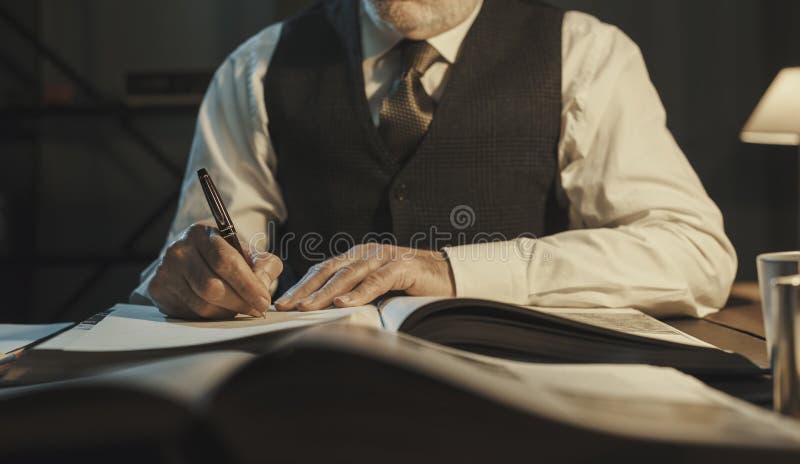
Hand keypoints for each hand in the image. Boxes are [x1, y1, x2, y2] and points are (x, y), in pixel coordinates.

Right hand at [148, 223, 282, 318]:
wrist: (190, 260)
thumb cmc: (224, 256)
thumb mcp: (247, 252)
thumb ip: (264, 265)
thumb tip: (262, 286)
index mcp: (201, 233)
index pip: (226, 261)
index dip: (247, 284)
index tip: (264, 301)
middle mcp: (178, 249)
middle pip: (213, 287)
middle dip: (240, 302)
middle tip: (257, 310)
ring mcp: (165, 271)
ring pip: (203, 305)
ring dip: (228, 312)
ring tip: (241, 309)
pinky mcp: (158, 290)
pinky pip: (191, 314)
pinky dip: (213, 317)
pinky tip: (221, 310)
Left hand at [274, 244, 454, 310]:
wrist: (451, 277)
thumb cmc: (413, 286)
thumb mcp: (377, 290)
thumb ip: (356, 294)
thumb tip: (327, 313)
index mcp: (358, 257)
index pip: (323, 270)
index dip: (302, 286)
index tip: (283, 303)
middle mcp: (368, 254)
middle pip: (329, 271)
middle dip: (305, 289)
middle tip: (285, 306)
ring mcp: (385, 258)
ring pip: (349, 275)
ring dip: (325, 293)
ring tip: (307, 307)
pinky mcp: (403, 267)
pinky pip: (377, 281)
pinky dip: (359, 293)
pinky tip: (344, 304)